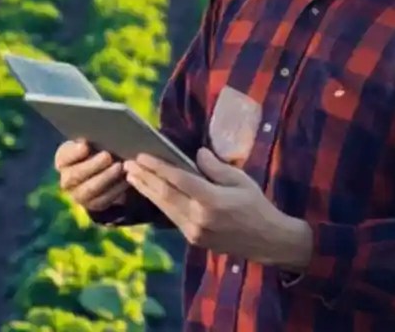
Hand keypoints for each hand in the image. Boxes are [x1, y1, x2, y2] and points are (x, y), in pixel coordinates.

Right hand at [55, 138, 130, 211]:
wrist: (102, 172)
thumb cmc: (97, 150)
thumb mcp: (93, 142)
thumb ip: (95, 138)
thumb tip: (104, 134)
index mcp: (63, 160)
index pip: (64, 157)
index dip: (73, 153)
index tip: (85, 146)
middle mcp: (66, 180)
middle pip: (75, 175)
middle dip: (93, 165)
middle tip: (108, 156)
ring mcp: (78, 195)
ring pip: (90, 189)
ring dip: (106, 178)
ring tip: (120, 167)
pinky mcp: (93, 205)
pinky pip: (103, 200)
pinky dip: (116, 190)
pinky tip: (126, 179)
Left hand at [123, 147, 311, 269]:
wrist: (267, 241)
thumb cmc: (256, 205)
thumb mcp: (241, 181)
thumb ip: (216, 168)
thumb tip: (197, 154)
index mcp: (212, 201)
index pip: (178, 180)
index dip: (157, 167)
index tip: (141, 156)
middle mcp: (198, 218)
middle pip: (164, 195)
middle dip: (144, 178)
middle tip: (127, 163)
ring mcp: (194, 231)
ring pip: (164, 207)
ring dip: (146, 190)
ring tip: (131, 176)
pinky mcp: (193, 239)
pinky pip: (172, 217)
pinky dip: (159, 202)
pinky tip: (150, 192)